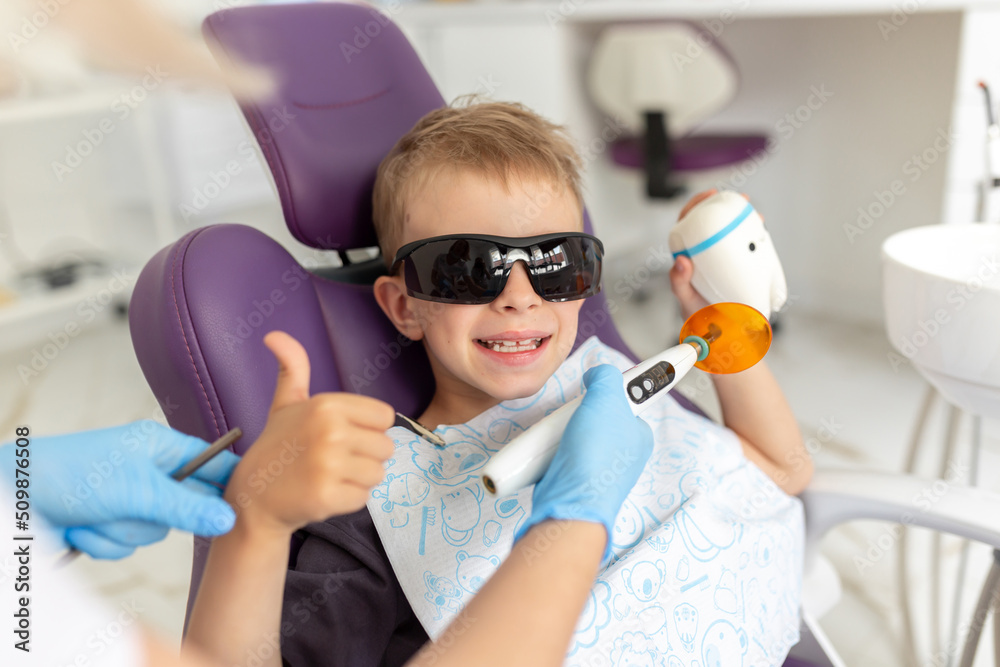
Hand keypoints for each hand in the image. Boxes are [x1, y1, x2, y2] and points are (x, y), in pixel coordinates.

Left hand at [0, 421, 240, 558]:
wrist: (15, 498)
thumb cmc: (71, 475)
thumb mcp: (138, 491)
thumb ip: (187, 507)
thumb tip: (229, 519)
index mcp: (161, 447)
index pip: (212, 462)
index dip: (228, 483)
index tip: (246, 504)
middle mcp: (148, 472)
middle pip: (185, 507)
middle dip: (153, 515)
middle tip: (137, 507)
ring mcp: (128, 499)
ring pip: (153, 531)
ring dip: (121, 530)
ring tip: (95, 514)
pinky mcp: (108, 523)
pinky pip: (126, 545)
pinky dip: (103, 542)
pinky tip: (81, 527)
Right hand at [227, 331, 395, 537]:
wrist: (253, 497)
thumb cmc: (277, 448)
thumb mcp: (286, 403)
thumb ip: (292, 368)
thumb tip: (274, 335)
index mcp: (327, 405)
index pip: (384, 416)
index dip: (367, 429)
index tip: (341, 436)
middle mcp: (330, 431)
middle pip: (386, 447)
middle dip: (364, 457)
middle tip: (331, 460)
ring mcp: (328, 465)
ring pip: (378, 473)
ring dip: (357, 479)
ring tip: (328, 476)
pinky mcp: (328, 496)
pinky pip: (363, 498)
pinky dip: (347, 500)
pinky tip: (324, 494)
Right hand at [515, 365, 653, 560]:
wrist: (570, 504)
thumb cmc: (596, 455)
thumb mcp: (607, 399)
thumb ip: (606, 377)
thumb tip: (598, 376)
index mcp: (640, 434)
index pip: (628, 399)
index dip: (610, 388)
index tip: (594, 387)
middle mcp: (623, 453)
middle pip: (596, 414)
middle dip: (578, 412)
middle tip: (572, 415)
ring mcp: (599, 469)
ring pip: (576, 433)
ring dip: (562, 431)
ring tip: (558, 436)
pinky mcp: (577, 480)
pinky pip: (562, 453)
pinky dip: (552, 450)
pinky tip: (549, 452)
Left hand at [670, 188, 756, 318]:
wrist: (721, 336)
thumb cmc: (698, 318)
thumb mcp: (685, 300)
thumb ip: (679, 283)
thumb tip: (680, 261)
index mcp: (688, 258)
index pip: (687, 225)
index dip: (696, 206)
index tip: (710, 196)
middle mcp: (705, 257)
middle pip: (712, 224)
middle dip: (726, 207)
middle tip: (741, 200)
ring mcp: (723, 263)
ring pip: (731, 236)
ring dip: (744, 222)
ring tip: (756, 216)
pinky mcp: (740, 271)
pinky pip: (745, 251)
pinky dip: (755, 240)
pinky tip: (764, 236)